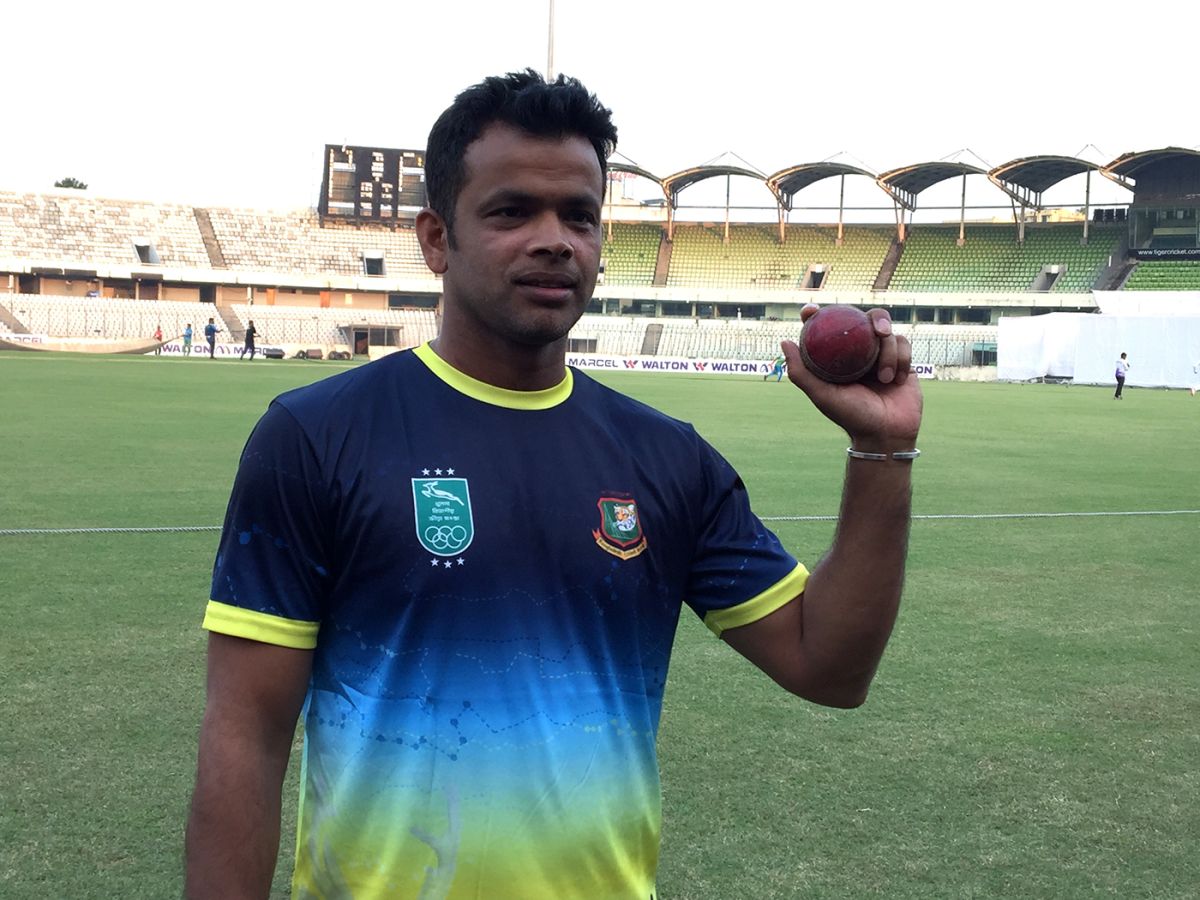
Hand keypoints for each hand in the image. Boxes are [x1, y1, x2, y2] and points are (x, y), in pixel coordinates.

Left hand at [780, 305, 923, 447]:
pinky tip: (897, 380)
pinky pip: (903, 343)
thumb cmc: (852, 417)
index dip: (818, 314)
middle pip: (862, 319)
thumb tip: (785, 342)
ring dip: (889, 353)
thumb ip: (801, 373)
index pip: (826, 328)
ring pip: (886, 332)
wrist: (887, 434)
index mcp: (836, 358)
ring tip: (885, 379)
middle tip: (877, 330)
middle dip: (872, 319)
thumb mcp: (822, 396)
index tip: (811, 310)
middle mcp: (858, 352)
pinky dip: (901, 358)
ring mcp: (880, 354)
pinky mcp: (901, 359)